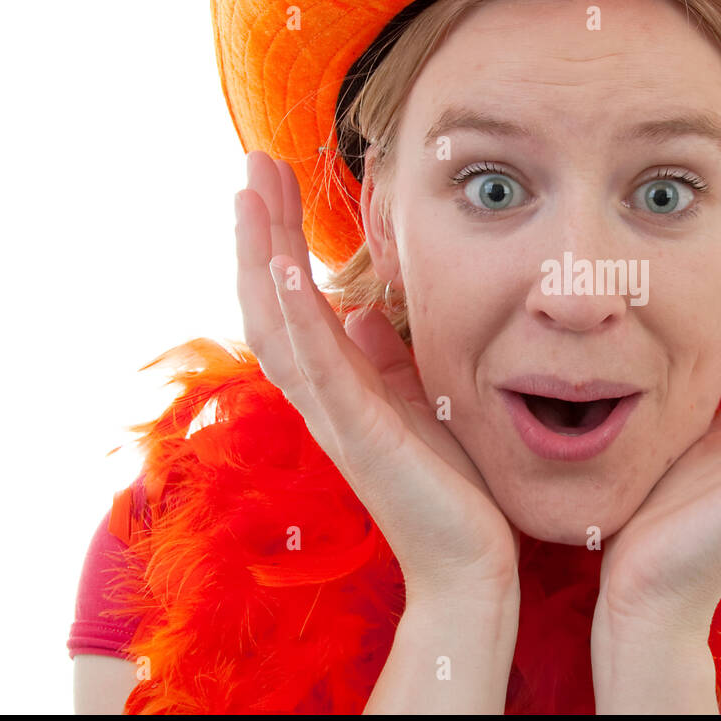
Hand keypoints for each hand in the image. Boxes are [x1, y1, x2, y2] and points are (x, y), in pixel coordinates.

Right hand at [235, 151, 519, 601]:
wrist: (469, 558)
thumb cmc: (446, 484)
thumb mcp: (416, 402)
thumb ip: (385, 361)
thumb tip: (365, 315)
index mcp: (339, 383)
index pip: (293, 300)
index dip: (279, 239)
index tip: (275, 180)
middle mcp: (323, 395)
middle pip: (271, 301)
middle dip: (261, 230)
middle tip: (254, 162)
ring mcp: (334, 415)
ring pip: (279, 325)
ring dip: (262, 256)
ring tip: (250, 193)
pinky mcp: (359, 435)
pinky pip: (316, 368)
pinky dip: (295, 318)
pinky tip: (282, 268)